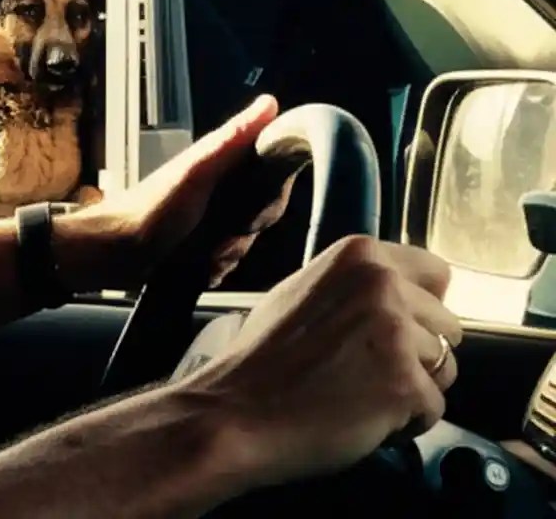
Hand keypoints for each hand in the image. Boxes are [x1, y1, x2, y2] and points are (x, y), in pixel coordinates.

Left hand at [54, 94, 298, 292]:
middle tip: (220, 241)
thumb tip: (269, 103)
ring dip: (228, 255)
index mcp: (220, 164)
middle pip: (261, 214)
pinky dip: (216, 268)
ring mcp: (208, 218)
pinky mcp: (198, 246)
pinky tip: (200, 268)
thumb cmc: (151, 209)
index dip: (270, 199)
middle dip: (245, 233)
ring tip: (204, 257)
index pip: (273, 178)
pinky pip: (226, 261)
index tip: (253, 216)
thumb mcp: (195, 172)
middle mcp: (217, 189)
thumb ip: (231, 141)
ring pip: (244, 241)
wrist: (113, 253)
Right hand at [180, 236, 461, 489]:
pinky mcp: (403, 384)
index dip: (418, 309)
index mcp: (358, 255)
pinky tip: (359, 418)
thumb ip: (353, 284)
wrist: (232, 414)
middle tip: (361, 371)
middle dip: (415, 354)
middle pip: (446, 325)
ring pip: (445, 368)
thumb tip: (403, 292)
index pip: (436, 274)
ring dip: (411, 389)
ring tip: (358, 394)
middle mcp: (382, 285)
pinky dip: (404, 423)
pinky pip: (433, 409)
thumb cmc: (260, 361)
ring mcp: (395, 334)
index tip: (390, 332)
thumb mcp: (300, 292)